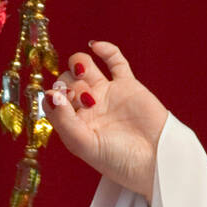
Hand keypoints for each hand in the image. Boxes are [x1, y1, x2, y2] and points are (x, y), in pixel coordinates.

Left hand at [42, 41, 168, 201]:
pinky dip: (104, 50)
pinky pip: (114, 61)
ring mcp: (107, 94)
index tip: (61, 99)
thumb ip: (64, 121)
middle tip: (83, 99)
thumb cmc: (119, 160)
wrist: (156, 160)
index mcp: (74, 124)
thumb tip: (51, 94)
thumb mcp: (84, 145)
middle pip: (66, 81)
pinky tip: (96, 46)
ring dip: (79, 65)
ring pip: (85, 67)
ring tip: (87, 79)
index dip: (53, 95)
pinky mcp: (127, 85)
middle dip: (68, 84)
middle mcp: (87, 107)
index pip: (53, 100)